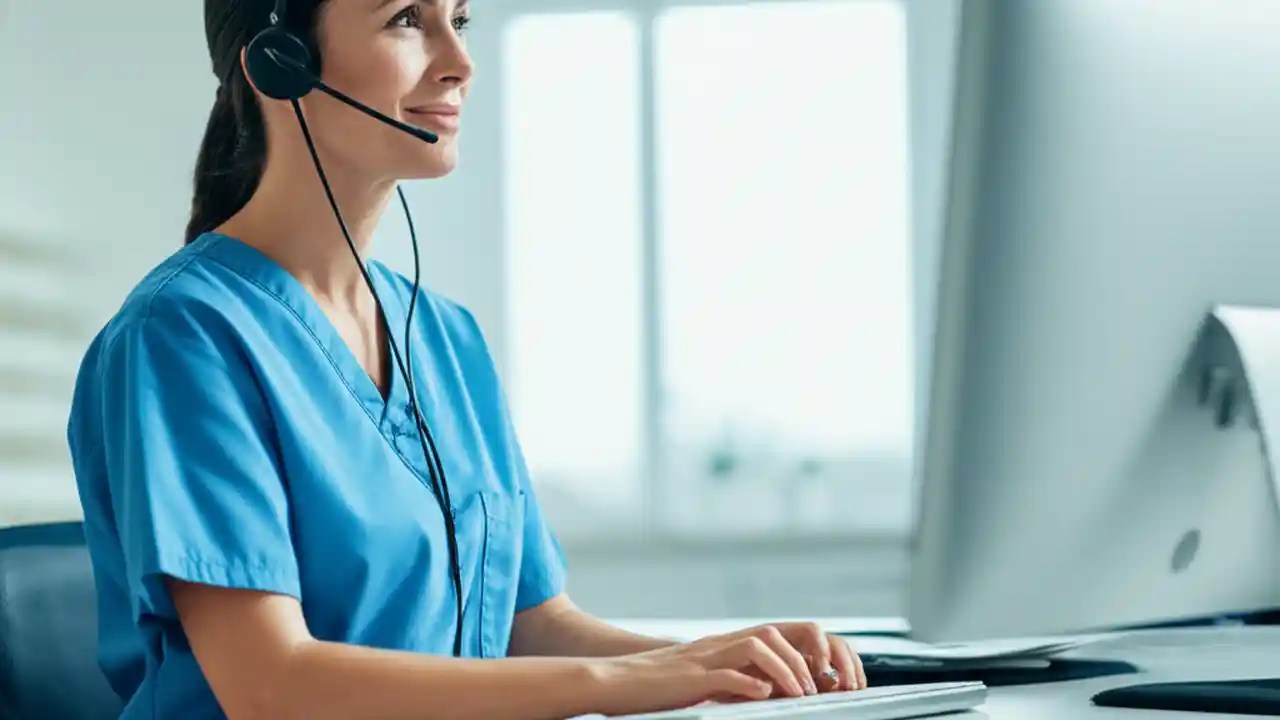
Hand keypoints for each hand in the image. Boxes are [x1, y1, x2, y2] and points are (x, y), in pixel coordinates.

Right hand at [587, 623, 866, 715]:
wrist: (611, 681)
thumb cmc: (653, 686)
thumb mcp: (699, 678)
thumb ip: (729, 678)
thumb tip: (764, 690)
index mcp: (721, 644)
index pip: (773, 632)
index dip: (802, 648)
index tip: (819, 676)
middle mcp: (716, 645)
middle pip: (773, 634)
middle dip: (803, 658)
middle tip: (817, 686)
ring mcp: (703, 659)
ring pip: (757, 646)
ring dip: (785, 669)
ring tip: (799, 693)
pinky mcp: (689, 679)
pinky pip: (726, 674)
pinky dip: (749, 684)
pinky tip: (762, 697)